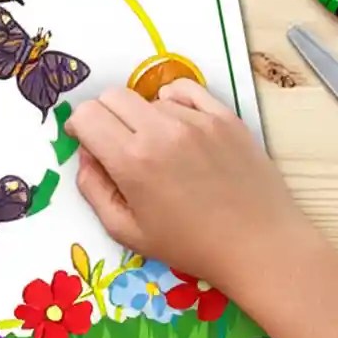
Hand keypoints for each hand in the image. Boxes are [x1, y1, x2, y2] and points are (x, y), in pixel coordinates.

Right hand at [66, 80, 311, 297]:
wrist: (259, 245)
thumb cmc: (190, 246)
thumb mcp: (126, 232)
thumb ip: (93, 189)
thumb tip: (87, 156)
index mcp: (132, 161)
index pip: (86, 114)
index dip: (78, 127)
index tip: (87, 143)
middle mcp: (162, 131)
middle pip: (113, 96)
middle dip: (105, 116)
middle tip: (117, 145)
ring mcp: (197, 119)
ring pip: (149, 98)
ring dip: (143, 117)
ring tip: (162, 151)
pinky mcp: (225, 116)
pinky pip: (185, 91)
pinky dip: (173, 103)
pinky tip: (180, 128)